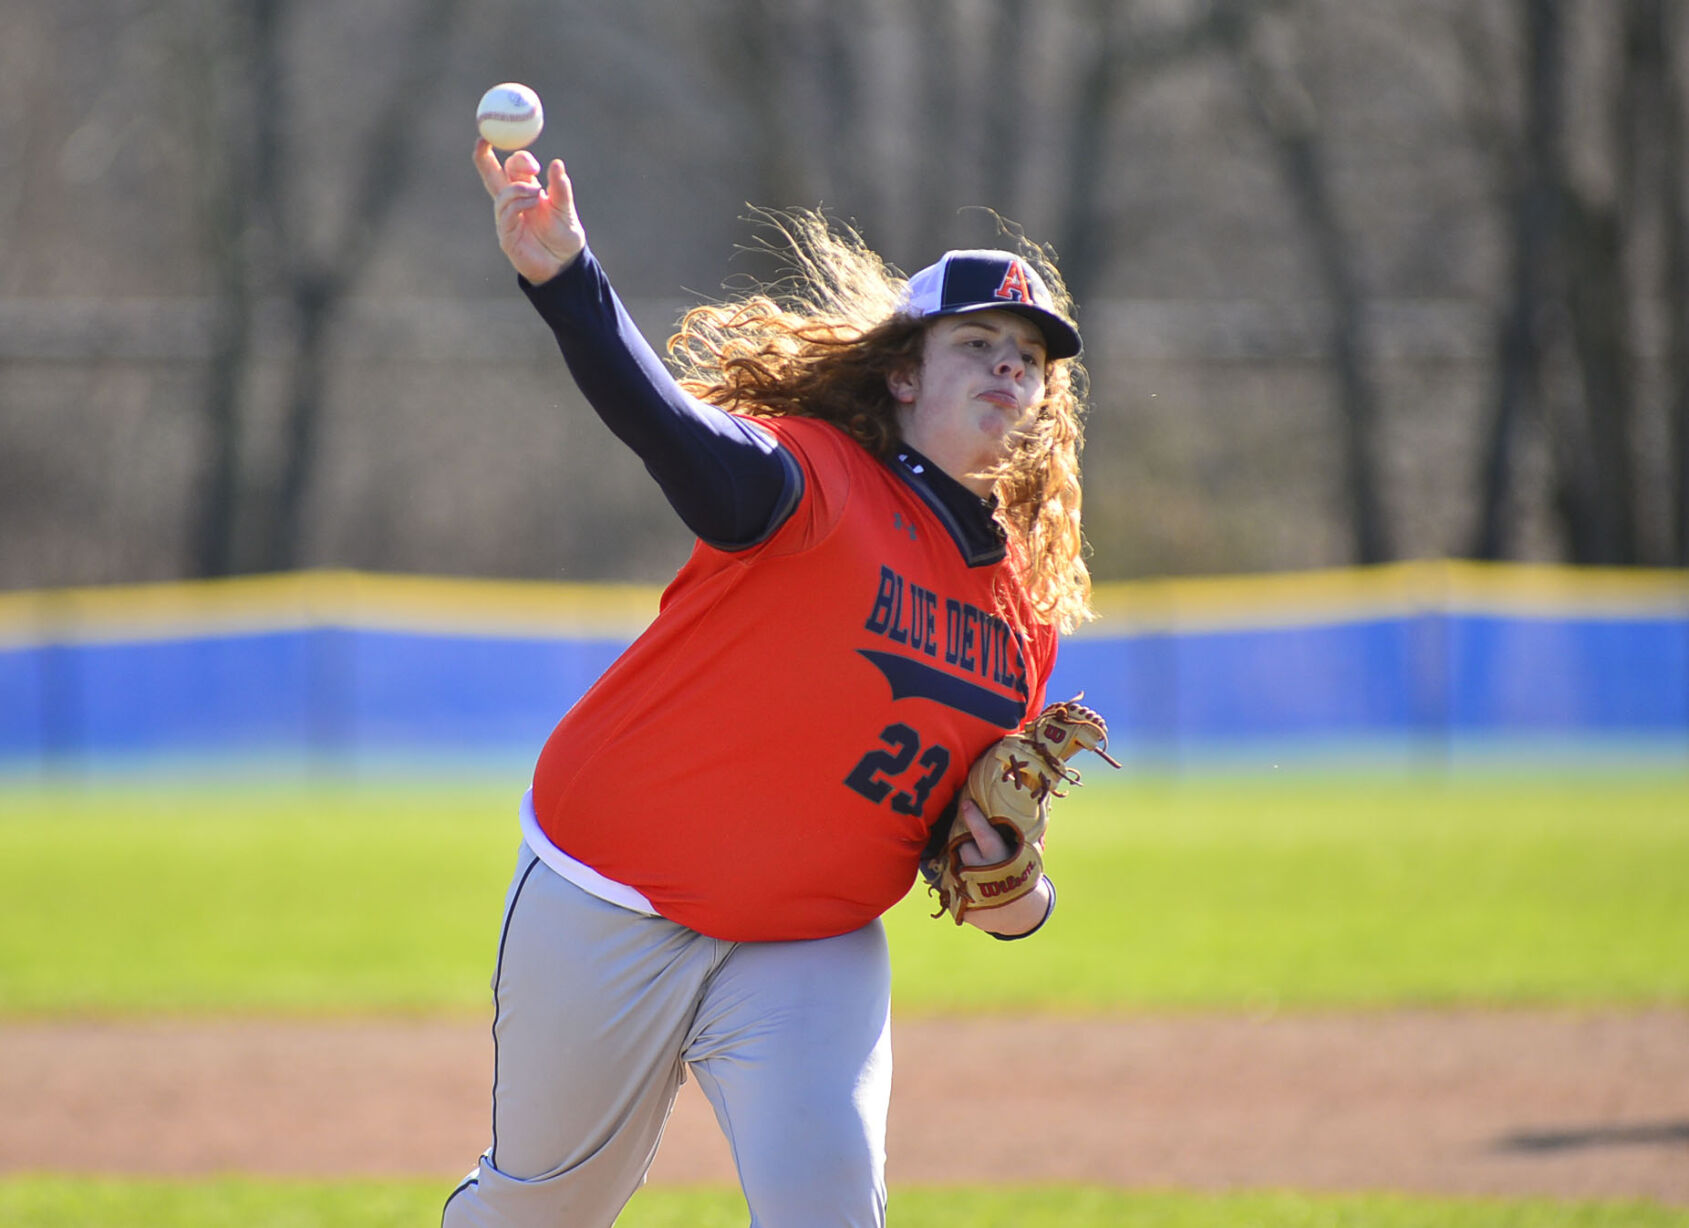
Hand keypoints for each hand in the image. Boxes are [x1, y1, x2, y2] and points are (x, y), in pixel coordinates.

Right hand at [472, 140, 585, 284]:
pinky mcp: (506, 236)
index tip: (533, 164)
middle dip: (483, 156)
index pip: (512, 167)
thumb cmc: (565, 236)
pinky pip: (505, 214)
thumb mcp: (566, 209)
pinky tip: (533, 204)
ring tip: (537, 193)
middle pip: (491, 175)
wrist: (565, 265)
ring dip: (517, 188)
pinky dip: (517, 205)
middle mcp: (512, 202)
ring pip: (501, 194)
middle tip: (483, 139)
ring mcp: (507, 218)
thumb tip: (556, 163)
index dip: (517, 159)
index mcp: (526, 190)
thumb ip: (561, 188)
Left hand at [955, 797, 1050, 936]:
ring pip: (956, 864)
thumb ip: (1020, 834)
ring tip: (977, 868)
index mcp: (999, 857)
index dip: (973, 818)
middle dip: (967, 845)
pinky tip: (972, 884)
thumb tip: (1029, 804)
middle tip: (979, 849)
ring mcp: (971, 889)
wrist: (1020, 912)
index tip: (965, 803)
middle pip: (963, 847)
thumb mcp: (1026, 855)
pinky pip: (952, 884)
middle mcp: (982, 872)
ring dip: (963, 863)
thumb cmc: (1022, 875)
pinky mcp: (961, 903)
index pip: (983, 833)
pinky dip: (959, 881)